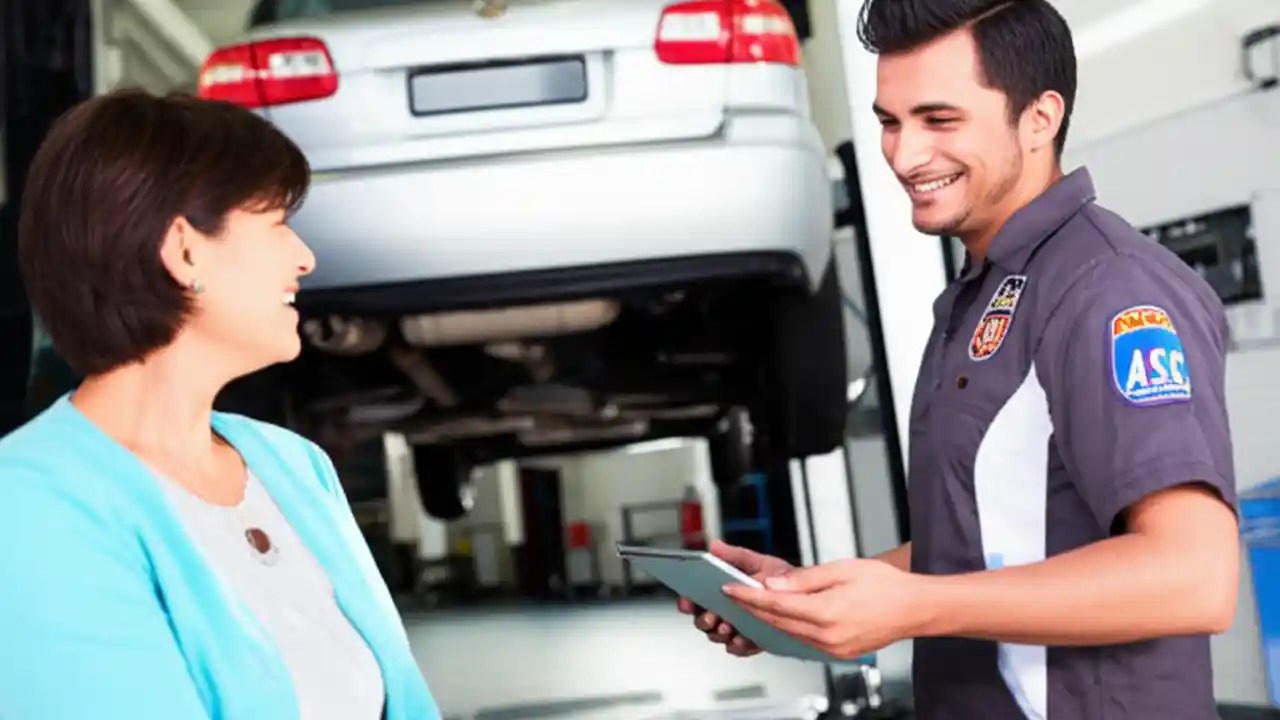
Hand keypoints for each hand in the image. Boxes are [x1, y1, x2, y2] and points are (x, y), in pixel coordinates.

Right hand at [676, 540, 793, 656]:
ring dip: (720, 632)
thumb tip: (715, 547)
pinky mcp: (749, 642)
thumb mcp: (757, 562)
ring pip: (717, 635)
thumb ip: (735, 556)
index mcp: (722, 591)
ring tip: (728, 626)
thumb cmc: (778, 579)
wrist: (803, 596)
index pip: (695, 598)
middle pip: (702, 620)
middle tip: (712, 615)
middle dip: (704, 619)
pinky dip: (739, 645)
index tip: (688, 600)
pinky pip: (738, 648)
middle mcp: (724, 611)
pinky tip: (743, 638)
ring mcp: (735, 628)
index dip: (687, 601)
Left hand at [722, 558, 927, 660]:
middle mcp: (827, 636)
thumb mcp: (841, 569)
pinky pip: (803, 641)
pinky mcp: (838, 653)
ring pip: (788, 633)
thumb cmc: (885, 585)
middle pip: (776, 622)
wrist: (914, 608)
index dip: (748, 596)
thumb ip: (803, 579)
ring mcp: (832, 648)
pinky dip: (787, 628)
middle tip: (731, 595)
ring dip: (767, 620)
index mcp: (825, 613)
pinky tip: (779, 618)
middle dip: (751, 608)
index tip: (729, 589)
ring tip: (749, 605)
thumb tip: (772, 584)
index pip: (775, 605)